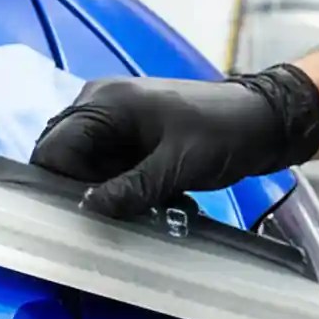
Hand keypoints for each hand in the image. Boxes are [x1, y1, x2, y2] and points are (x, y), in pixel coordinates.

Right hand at [29, 64, 318, 217]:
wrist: (265, 119)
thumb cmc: (224, 133)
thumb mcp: (176, 166)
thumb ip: (129, 189)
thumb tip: (88, 209)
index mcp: (105, 102)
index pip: (53, 148)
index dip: (56, 184)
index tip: (74, 215)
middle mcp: (100, 104)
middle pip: (63, 156)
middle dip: (77, 188)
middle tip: (103, 215)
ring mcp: (115, 117)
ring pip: (84, 164)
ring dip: (100, 189)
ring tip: (127, 207)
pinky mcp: (130, 132)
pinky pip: (106, 163)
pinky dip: (116, 184)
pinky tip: (139, 197)